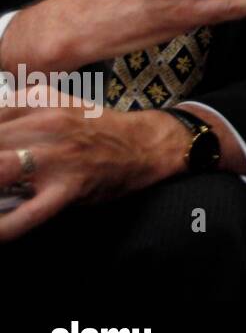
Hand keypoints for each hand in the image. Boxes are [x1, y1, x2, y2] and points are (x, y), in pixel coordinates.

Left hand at [0, 84, 189, 240]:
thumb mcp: (54, 103)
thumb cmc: (94, 128)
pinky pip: (27, 215)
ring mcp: (58, 159)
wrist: (143, 143)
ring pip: (0, 173)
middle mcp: (46, 126)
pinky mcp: (69, 189)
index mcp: (37, 103)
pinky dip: (3, 228)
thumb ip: (15, 108)